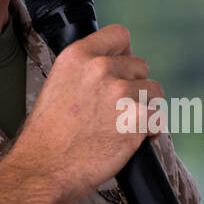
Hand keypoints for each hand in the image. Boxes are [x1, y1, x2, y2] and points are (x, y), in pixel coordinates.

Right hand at [11, 23, 163, 203]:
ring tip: (121, 126)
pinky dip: (150, 130)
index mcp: (78, 55)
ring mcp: (120, 92)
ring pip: (153, 92)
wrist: (44, 168)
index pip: (119, 35)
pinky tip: (132, 139)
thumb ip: (84, 71)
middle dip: (133, 86)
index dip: (123, 54)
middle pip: (140, 66)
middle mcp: (100, 67)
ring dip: (143, 108)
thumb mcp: (57, 85)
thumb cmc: (47, 136)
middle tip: (115, 110)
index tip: (120, 70)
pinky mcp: (136, 117)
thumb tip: (111, 67)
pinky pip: (158, 118)